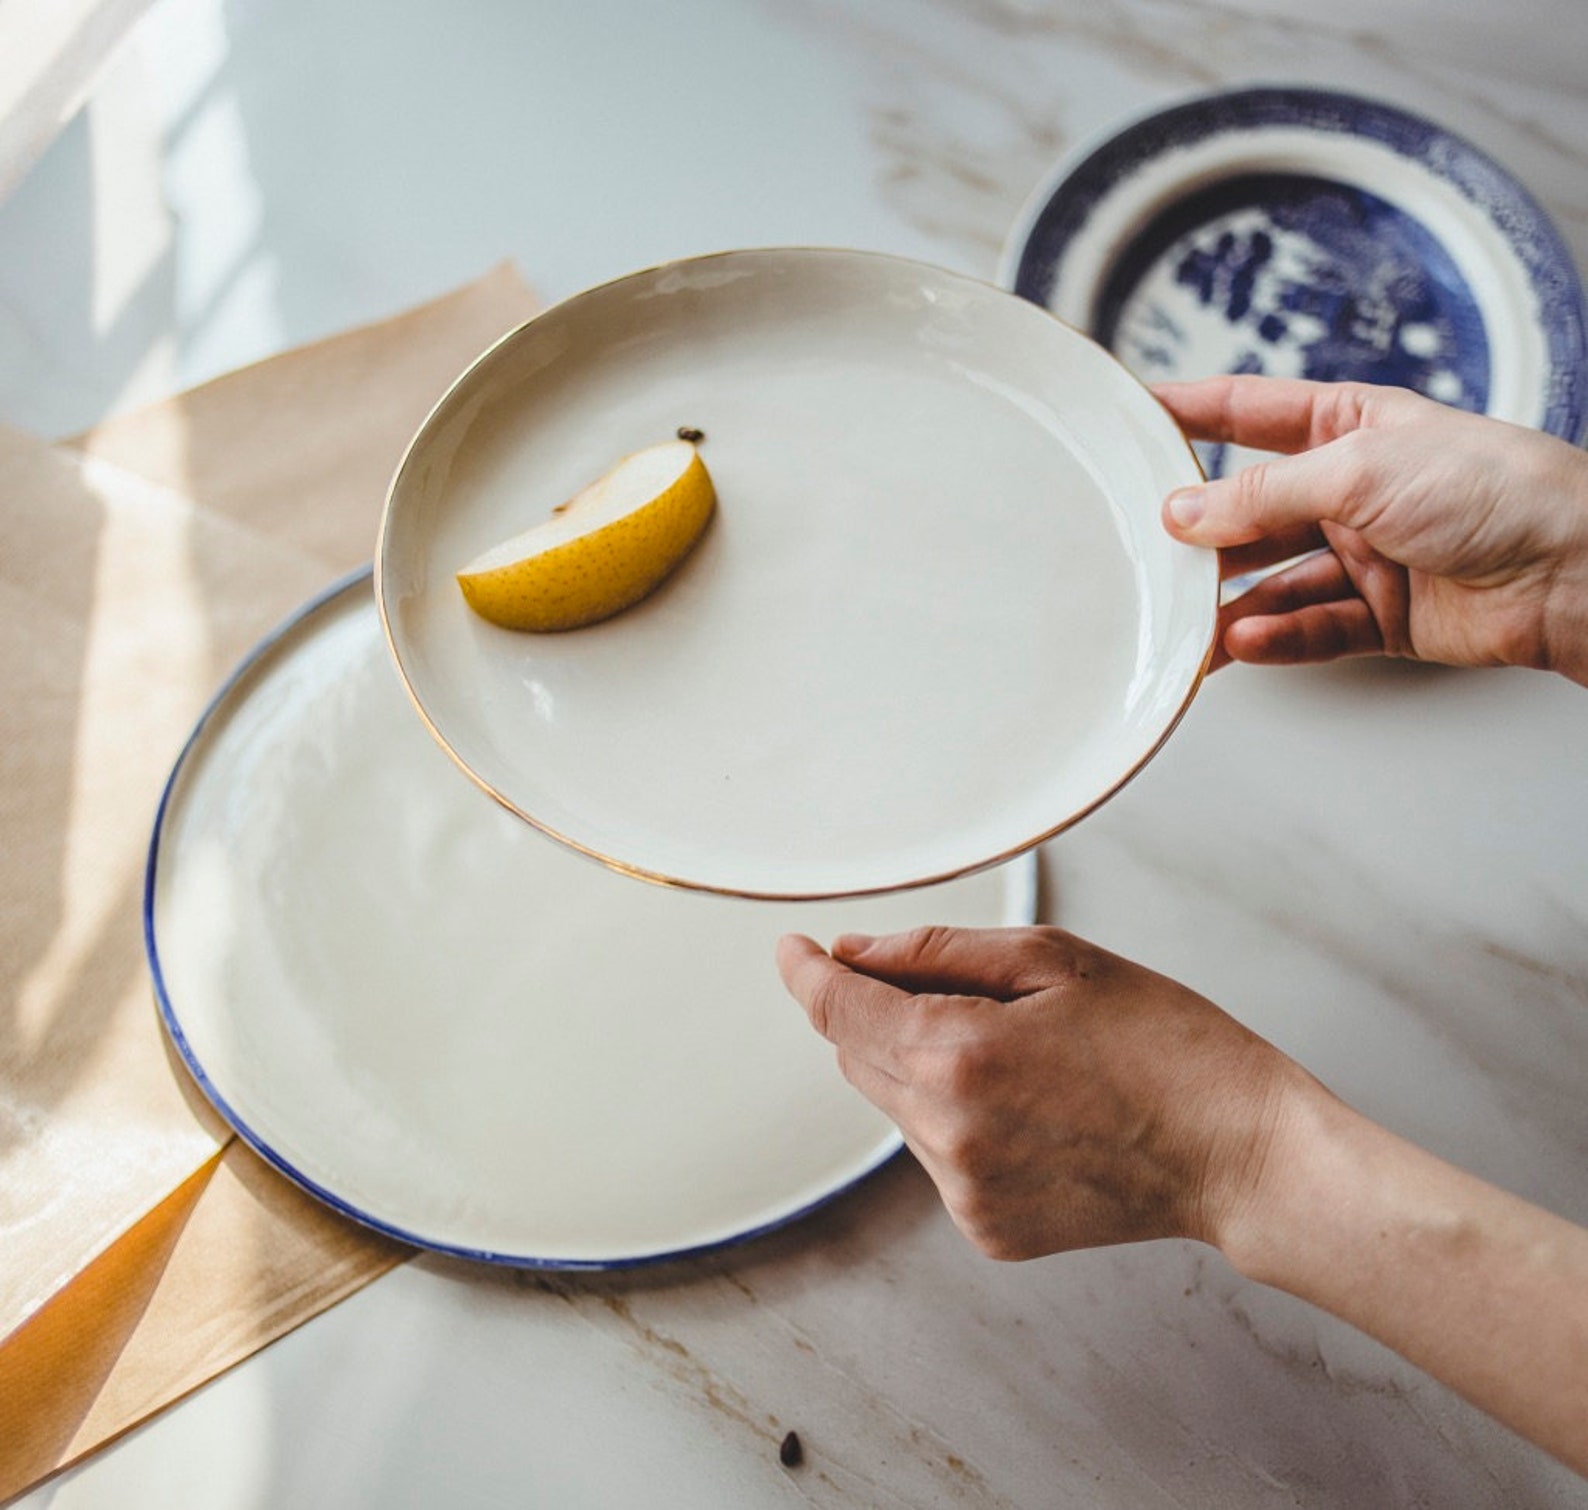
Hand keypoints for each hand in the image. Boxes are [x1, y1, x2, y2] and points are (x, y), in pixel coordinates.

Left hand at [776, 925, 1302, 1260]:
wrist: (1239, 1154)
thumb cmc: (1165, 1043)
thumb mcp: (1055, 960)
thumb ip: (936, 953)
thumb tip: (851, 953)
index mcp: (959, 1055)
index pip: (837, 1008)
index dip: (806, 970)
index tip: (793, 949)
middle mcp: (946, 1134)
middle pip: (857, 1055)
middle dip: (881, 1011)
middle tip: (961, 987)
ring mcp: (964, 1192)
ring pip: (896, 1104)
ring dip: (925, 1066)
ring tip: (1025, 1054)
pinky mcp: (985, 1230)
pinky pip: (937, 1153)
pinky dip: (959, 1120)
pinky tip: (1033, 1107)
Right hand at [1155, 376, 1587, 682]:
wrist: (1574, 571)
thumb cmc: (1497, 490)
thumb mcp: (1361, 469)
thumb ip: (1263, 494)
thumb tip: (1184, 511)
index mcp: (1350, 427)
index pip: (1250, 414)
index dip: (1189, 413)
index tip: (1129, 419)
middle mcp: (1351, 490)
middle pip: (1251, 511)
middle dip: (1202, 533)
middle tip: (1149, 551)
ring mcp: (1363, 555)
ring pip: (1272, 581)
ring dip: (1229, 604)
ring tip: (1186, 622)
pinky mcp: (1379, 616)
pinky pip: (1308, 629)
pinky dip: (1274, 639)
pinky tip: (1244, 643)